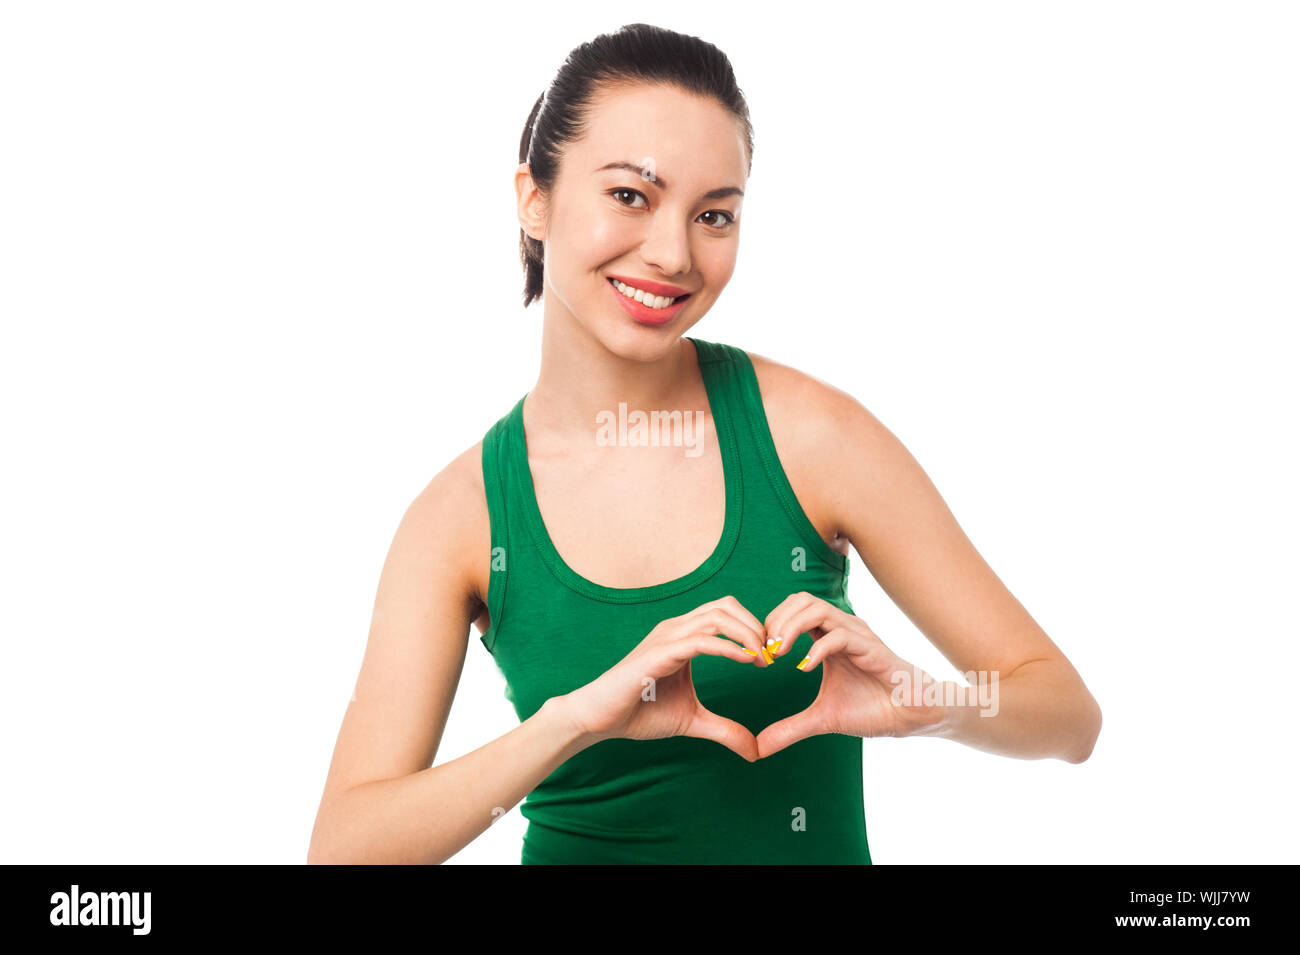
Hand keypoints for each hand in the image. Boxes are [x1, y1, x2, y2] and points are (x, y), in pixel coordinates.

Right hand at [565, 596, 770, 761]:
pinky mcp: (658, 653)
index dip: (753, 629)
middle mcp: (675, 629)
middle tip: (772, 655)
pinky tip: (746, 661)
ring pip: (716, 616)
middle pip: (726, 605)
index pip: (726, 613)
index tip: (770, 657)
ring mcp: (666, 637)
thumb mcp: (693, 721)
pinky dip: (728, 647)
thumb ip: (724, 729)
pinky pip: (700, 640)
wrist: (600, 719)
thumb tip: (755, 750)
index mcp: (683, 636)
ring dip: (747, 634)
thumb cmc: (639, 713)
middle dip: (756, 626)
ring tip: (762, 658)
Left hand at [756, 592, 946, 757]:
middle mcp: (843, 629)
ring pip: (818, 609)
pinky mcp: (873, 650)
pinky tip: (804, 668)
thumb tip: (759, 748)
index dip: (770, 626)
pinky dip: (816, 648)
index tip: (759, 655)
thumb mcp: (823, 719)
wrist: (913, 717)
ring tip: (778, 653)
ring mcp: (858, 636)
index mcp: (829, 637)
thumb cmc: (874, 708)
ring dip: (790, 627)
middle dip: (775, 620)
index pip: (793, 609)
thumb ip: (791, 728)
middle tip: (764, 651)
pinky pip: (840, 636)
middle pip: (801, 599)